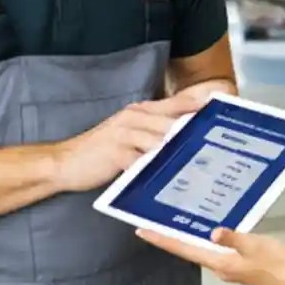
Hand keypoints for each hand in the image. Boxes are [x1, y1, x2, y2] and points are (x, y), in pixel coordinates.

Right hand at [52, 93, 206, 192]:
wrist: (64, 162)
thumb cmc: (100, 152)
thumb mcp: (126, 134)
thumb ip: (150, 132)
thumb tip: (179, 137)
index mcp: (139, 111)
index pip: (175, 104)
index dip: (198, 107)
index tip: (219, 112)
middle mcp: (134, 117)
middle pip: (173, 122)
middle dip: (194, 134)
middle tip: (218, 147)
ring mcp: (124, 133)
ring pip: (161, 141)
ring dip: (179, 154)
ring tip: (201, 166)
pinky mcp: (116, 153)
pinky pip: (142, 162)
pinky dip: (156, 171)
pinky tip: (169, 181)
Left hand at [137, 227, 284, 284]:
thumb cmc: (277, 263)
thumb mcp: (255, 245)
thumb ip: (233, 238)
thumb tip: (212, 232)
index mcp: (220, 263)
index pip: (184, 249)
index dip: (163, 240)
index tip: (143, 231)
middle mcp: (220, 267)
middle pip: (189, 250)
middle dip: (171, 237)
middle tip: (154, 222)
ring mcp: (230, 268)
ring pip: (201, 251)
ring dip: (188, 238)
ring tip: (176, 222)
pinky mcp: (239, 266)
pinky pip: (215, 251)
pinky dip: (206, 240)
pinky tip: (209, 230)